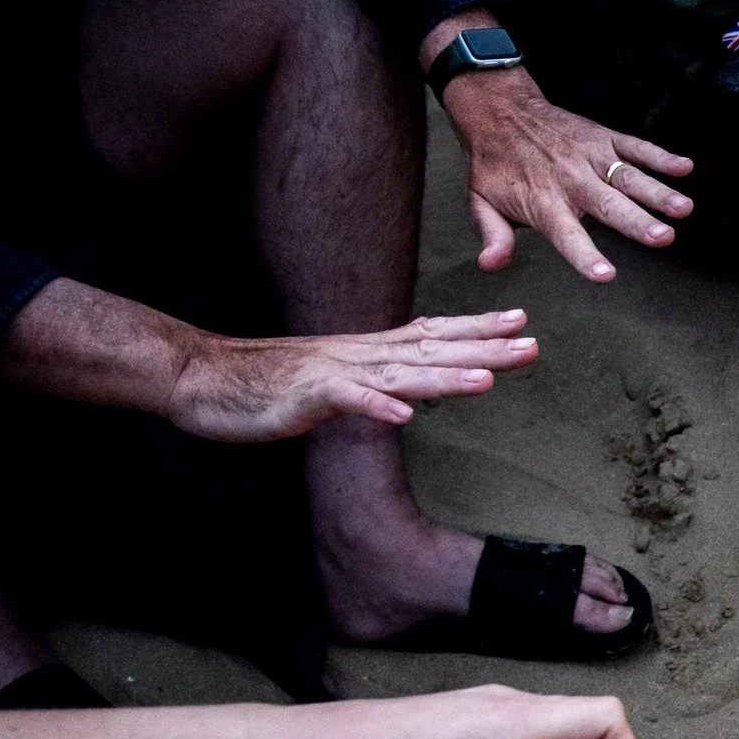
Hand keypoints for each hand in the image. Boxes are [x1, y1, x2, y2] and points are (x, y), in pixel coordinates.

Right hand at [164, 310, 539, 440]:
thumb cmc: (269, 382)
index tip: (522, 322)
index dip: (478, 329)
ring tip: (489, 381)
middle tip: (533, 345)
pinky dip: (376, 407)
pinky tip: (405, 416)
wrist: (204, 378)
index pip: (434, 334)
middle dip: (484, 350)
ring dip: (445, 378)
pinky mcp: (307, 396)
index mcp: (368, 351)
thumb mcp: (336, 379)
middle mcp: (360, 355)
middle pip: (432, 351)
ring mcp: (335, 373)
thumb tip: (415, 386)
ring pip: (401, 375)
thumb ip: (376, 379)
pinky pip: (347, 402)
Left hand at [439, 67, 693, 281]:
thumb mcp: (479, 201)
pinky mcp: (604, 138)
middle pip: (609, 205)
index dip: (585, 255)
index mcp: (543, 202)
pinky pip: (636, 146)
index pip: (566, 234)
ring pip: (629, 177)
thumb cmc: (493, 162)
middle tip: (662, 237)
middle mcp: (572, 180)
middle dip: (637, 221)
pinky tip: (684, 167)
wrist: (498, 109)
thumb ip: (493, 235)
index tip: (605, 274)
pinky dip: (660, 156)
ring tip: (683, 208)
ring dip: (658, 192)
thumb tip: (491, 264)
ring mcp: (591, 157)